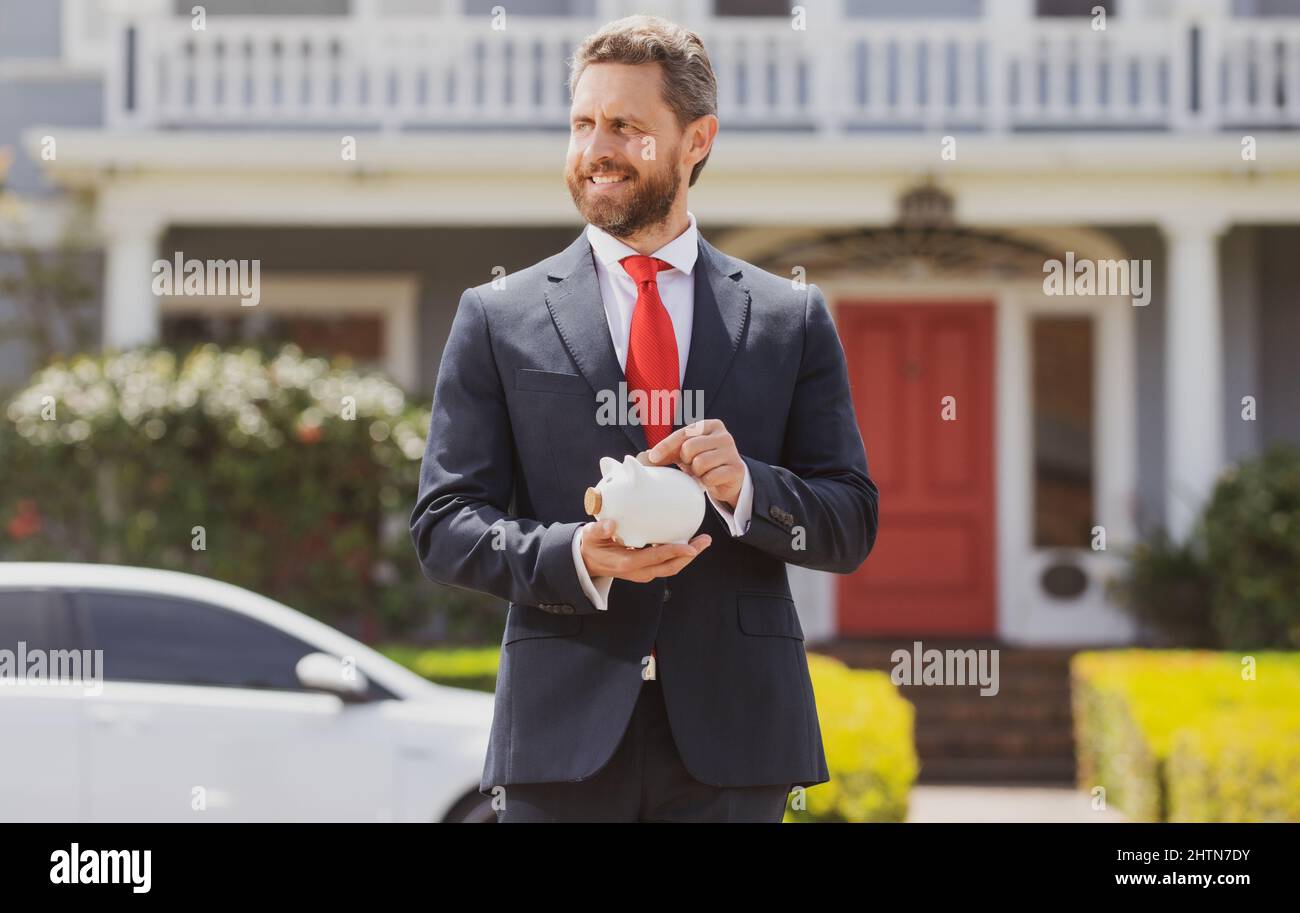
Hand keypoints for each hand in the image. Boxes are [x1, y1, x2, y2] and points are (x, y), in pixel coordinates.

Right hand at [580, 518, 710, 582]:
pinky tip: (687, 541)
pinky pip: (666, 563)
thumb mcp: (590, 537)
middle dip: (690, 555)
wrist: (588, 562)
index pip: (656, 558)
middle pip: (670, 567)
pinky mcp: (646, 569)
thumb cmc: (591, 547)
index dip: (674, 552)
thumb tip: (610, 524)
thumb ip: (599, 530)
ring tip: (702, 541)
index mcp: (627, 563)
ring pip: (671, 567)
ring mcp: (644, 572)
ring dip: (688, 555)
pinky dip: (679, 554)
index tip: (690, 547)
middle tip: (705, 540)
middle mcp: (639, 571)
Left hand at [645, 419, 743, 509]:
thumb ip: (668, 452)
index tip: (653, 458)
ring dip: (697, 472)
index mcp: (710, 425)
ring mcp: (732, 452)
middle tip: (692, 465)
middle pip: (690, 448)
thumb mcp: (686, 453)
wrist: (729, 479)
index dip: (666, 446)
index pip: (683, 434)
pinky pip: (711, 477)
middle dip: (686, 461)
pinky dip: (707, 482)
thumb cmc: (703, 462)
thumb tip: (644, 458)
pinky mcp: (737, 469)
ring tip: (702, 472)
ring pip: (700, 463)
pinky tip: (711, 479)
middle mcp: (723, 435)